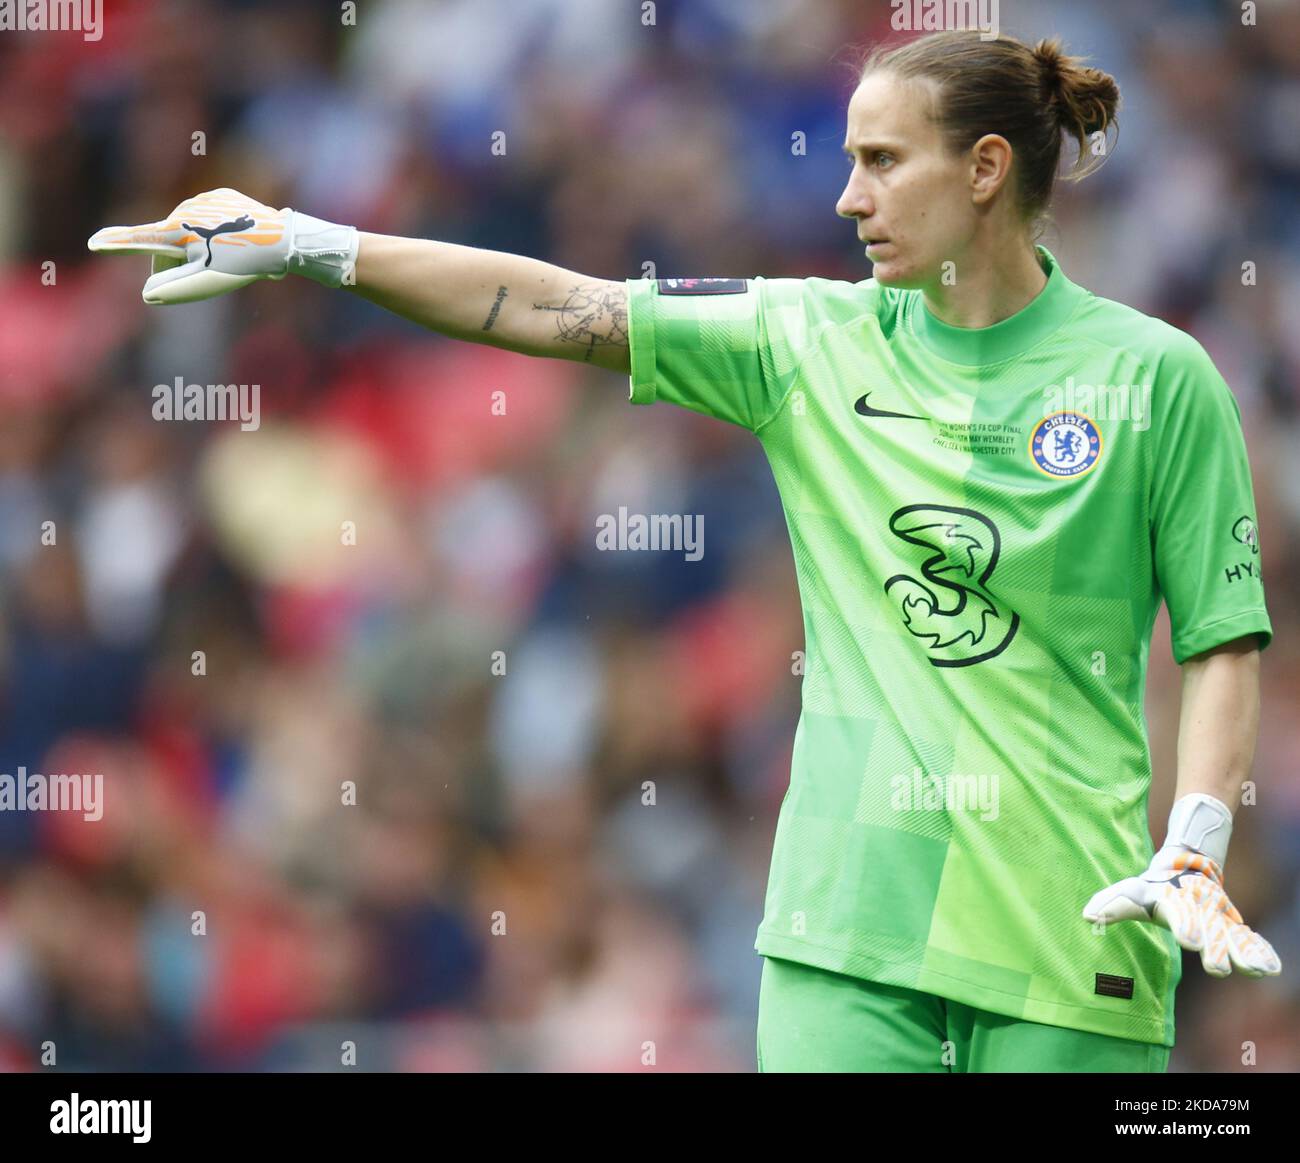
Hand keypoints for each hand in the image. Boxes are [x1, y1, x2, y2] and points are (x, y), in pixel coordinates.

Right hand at [88, 188, 356, 303]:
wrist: (282, 239)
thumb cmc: (244, 264)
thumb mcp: (208, 281)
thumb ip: (175, 288)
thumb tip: (148, 295)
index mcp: (177, 231)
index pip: (139, 239)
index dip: (116, 243)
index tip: (94, 242)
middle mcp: (185, 209)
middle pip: (168, 241)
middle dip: (176, 261)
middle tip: (206, 276)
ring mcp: (204, 199)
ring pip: (188, 229)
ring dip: (196, 246)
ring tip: (228, 258)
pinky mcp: (222, 195)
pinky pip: (208, 216)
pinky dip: (213, 231)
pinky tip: (235, 241)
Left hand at [1082, 846, 1281, 977]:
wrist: (1186, 867)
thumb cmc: (1153, 888)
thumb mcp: (1131, 893)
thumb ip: (1111, 905)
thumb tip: (1087, 915)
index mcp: (1175, 903)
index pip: (1180, 915)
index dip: (1185, 926)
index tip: (1190, 939)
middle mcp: (1200, 912)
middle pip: (1209, 932)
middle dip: (1214, 949)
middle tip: (1217, 968)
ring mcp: (1219, 920)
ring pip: (1233, 938)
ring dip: (1244, 954)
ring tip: (1256, 970)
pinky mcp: (1231, 928)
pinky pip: (1248, 940)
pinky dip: (1260, 952)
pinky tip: (1270, 968)